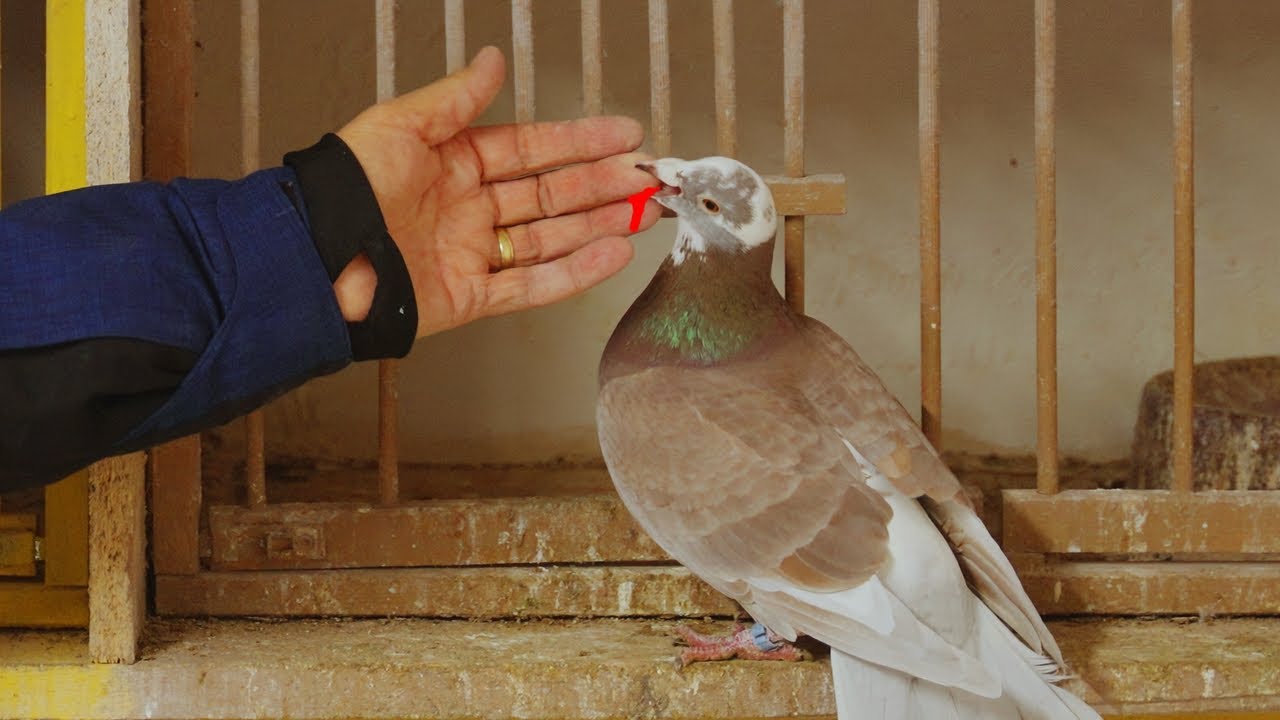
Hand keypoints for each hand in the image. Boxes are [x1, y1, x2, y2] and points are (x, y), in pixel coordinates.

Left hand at [332, 46, 661, 337]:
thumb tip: (492, 60)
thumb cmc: (345, 189)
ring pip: (552, 239)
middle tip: (648, 177)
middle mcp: (468, 209)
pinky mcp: (470, 299)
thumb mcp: (400, 125)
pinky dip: (576, 272)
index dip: (579, 141)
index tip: (623, 135)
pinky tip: (611, 254)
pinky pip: (533, 286)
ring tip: (644, 213)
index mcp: (452, 165)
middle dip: (602, 185)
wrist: (314, 260)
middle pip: (551, 195)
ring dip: (600, 226)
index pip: (531, 149)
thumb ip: (455, 98)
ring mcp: (473, 255)